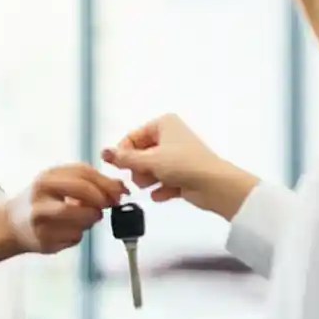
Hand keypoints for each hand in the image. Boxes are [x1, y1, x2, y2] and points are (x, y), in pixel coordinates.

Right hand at [4, 164, 127, 253]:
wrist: (11, 224)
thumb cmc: (41, 200)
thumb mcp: (58, 182)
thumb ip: (87, 181)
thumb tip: (121, 187)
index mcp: (46, 178)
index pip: (84, 173)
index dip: (106, 183)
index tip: (119, 192)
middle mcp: (41, 196)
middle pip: (83, 192)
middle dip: (101, 200)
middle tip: (106, 206)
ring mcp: (41, 220)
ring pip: (82, 219)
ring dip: (91, 219)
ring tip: (84, 218)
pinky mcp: (44, 242)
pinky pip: (75, 238)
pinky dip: (79, 234)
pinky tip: (68, 230)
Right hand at [101, 114, 258, 219]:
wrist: (215, 186)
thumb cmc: (184, 165)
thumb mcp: (149, 160)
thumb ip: (125, 159)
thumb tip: (104, 152)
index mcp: (163, 124)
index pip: (132, 137)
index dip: (124, 153)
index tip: (120, 167)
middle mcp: (170, 137)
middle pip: (141, 154)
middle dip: (138, 169)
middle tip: (142, 177)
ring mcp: (177, 156)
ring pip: (151, 169)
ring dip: (149, 180)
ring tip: (154, 185)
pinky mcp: (183, 174)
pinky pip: (163, 182)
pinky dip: (161, 189)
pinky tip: (163, 193)